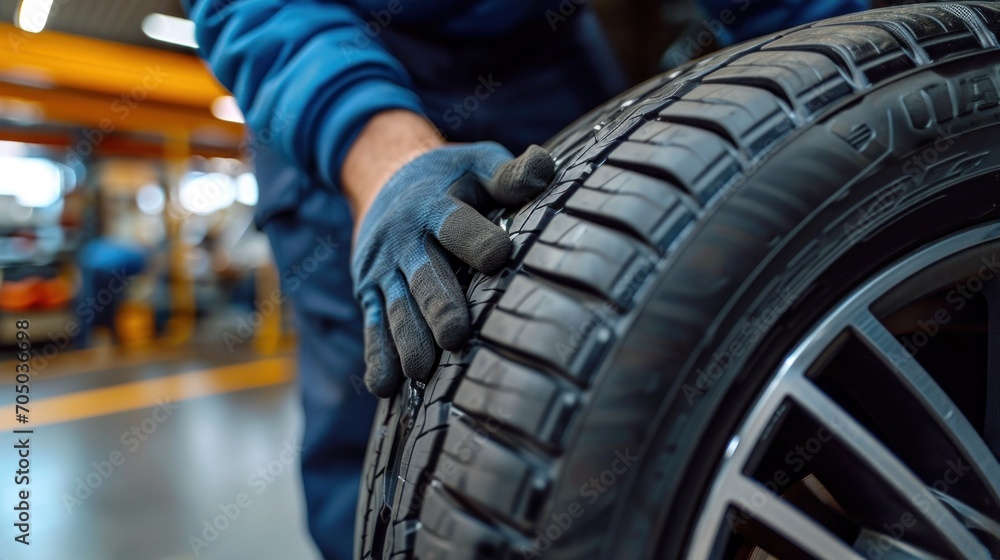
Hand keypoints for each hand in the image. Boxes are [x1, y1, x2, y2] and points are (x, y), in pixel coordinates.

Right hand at [351, 142, 554, 396]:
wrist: (382, 178)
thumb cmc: (450, 179)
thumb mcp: (476, 165)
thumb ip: (509, 175)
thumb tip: (542, 168)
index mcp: (434, 204)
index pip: (455, 223)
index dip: (476, 238)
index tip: (500, 256)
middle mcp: (403, 239)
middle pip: (422, 276)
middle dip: (438, 305)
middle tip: (455, 335)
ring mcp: (381, 270)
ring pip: (394, 309)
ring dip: (407, 340)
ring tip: (422, 371)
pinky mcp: (367, 293)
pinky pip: (371, 327)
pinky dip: (377, 357)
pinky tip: (386, 386)